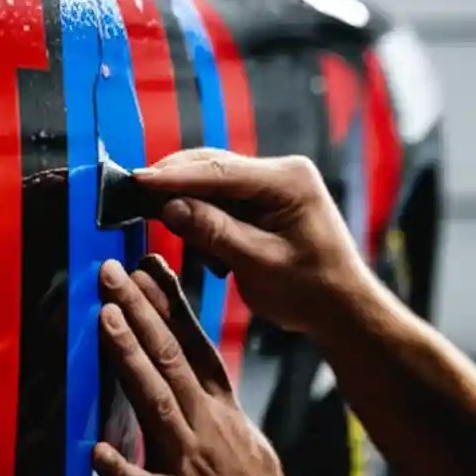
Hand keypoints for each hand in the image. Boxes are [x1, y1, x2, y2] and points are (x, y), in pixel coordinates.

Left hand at [92, 256, 341, 475]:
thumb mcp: (242, 436)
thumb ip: (210, 401)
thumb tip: (185, 363)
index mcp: (222, 410)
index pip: (194, 344)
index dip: (170, 303)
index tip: (148, 266)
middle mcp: (208, 428)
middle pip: (171, 359)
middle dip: (141, 312)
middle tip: (113, 273)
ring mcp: (192, 467)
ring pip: (156, 403)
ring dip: (130, 358)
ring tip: (106, 319)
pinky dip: (121, 469)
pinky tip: (94, 450)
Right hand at [134, 148, 369, 334]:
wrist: (342, 308)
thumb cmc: (312, 290)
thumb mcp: (260, 264)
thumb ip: (215, 233)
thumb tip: (170, 207)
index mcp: (287, 181)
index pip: (219, 170)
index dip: (174, 176)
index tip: (137, 180)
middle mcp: (279, 173)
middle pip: (211, 167)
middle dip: (173, 184)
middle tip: (132, 197)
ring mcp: (271, 185)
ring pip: (211, 184)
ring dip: (188, 205)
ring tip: (175, 232)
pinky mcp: (262, 202)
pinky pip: (220, 201)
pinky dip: (203, 219)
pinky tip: (204, 246)